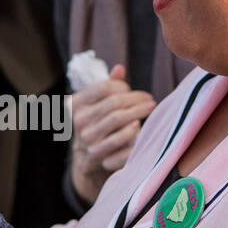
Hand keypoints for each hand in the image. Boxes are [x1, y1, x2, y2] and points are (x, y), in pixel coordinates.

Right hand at [69, 64, 154, 203]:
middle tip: (151, 101)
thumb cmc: (99, 123)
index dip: (123, 87)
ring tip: (149, 110)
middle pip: (113, 103)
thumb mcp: (99, 104)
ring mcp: (87, 141)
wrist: (88, 159)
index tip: (134, 92)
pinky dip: (135, 140)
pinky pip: (120, 145)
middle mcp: (79, 122)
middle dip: (137, 99)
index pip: (103, 88)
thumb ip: (109, 86)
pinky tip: (144, 134)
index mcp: (76, 104)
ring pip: (117, 121)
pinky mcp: (97, 158)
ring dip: (138, 114)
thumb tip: (119, 68)